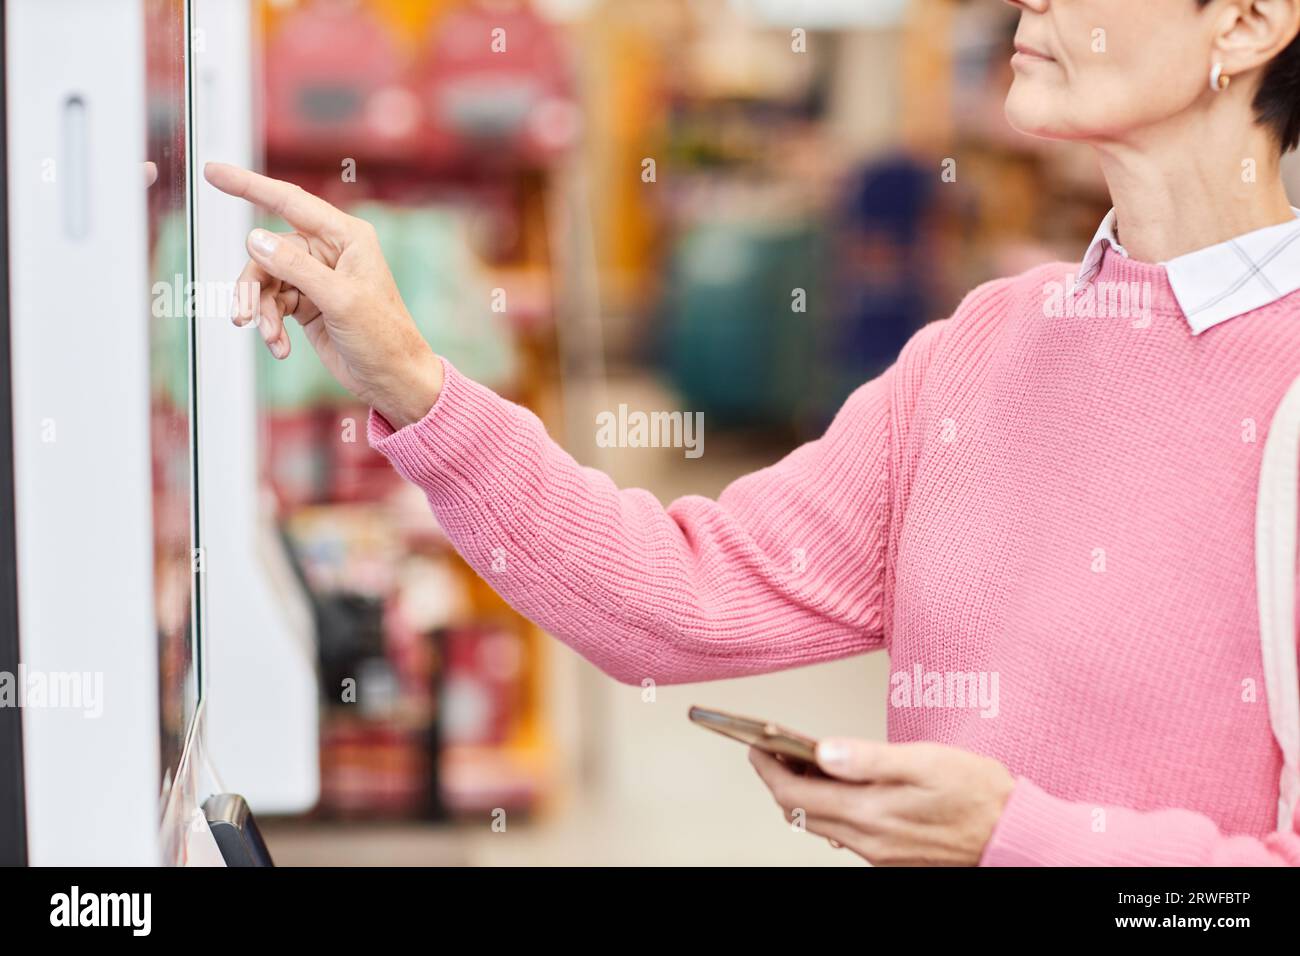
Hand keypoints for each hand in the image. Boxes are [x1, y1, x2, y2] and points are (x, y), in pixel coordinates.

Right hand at [203, 162, 442, 428]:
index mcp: (347, 236)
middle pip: (268, 250)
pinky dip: (269, 324)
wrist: (393, 379)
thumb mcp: (340, 300)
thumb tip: (255, 238)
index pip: (289, 201)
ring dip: (260, 309)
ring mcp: (317, 277)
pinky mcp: (307, 303)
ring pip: (265, 279)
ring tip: (268, 336)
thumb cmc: (383, 338)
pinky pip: (272, 303)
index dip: (248, 185)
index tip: (213, 171)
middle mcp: (330, 251)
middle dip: (253, 284)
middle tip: (244, 316)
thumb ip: (296, 268)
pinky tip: (279, 347)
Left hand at [749, 739, 1014, 865]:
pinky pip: (846, 831)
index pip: (795, 793)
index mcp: (870, 813)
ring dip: (804, 793)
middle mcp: (868, 839)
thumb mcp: (924, 760)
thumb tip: (822, 751)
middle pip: (801, 811)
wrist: (1014, 834)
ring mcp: (878, 851)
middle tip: (770, 748)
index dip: (768, 767)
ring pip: (821, 822)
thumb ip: (869, 757)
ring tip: (800, 760)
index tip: (756, 744)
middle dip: (779, 778)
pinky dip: (831, 806)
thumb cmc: (977, 793)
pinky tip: (839, 785)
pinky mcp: (891, 855)